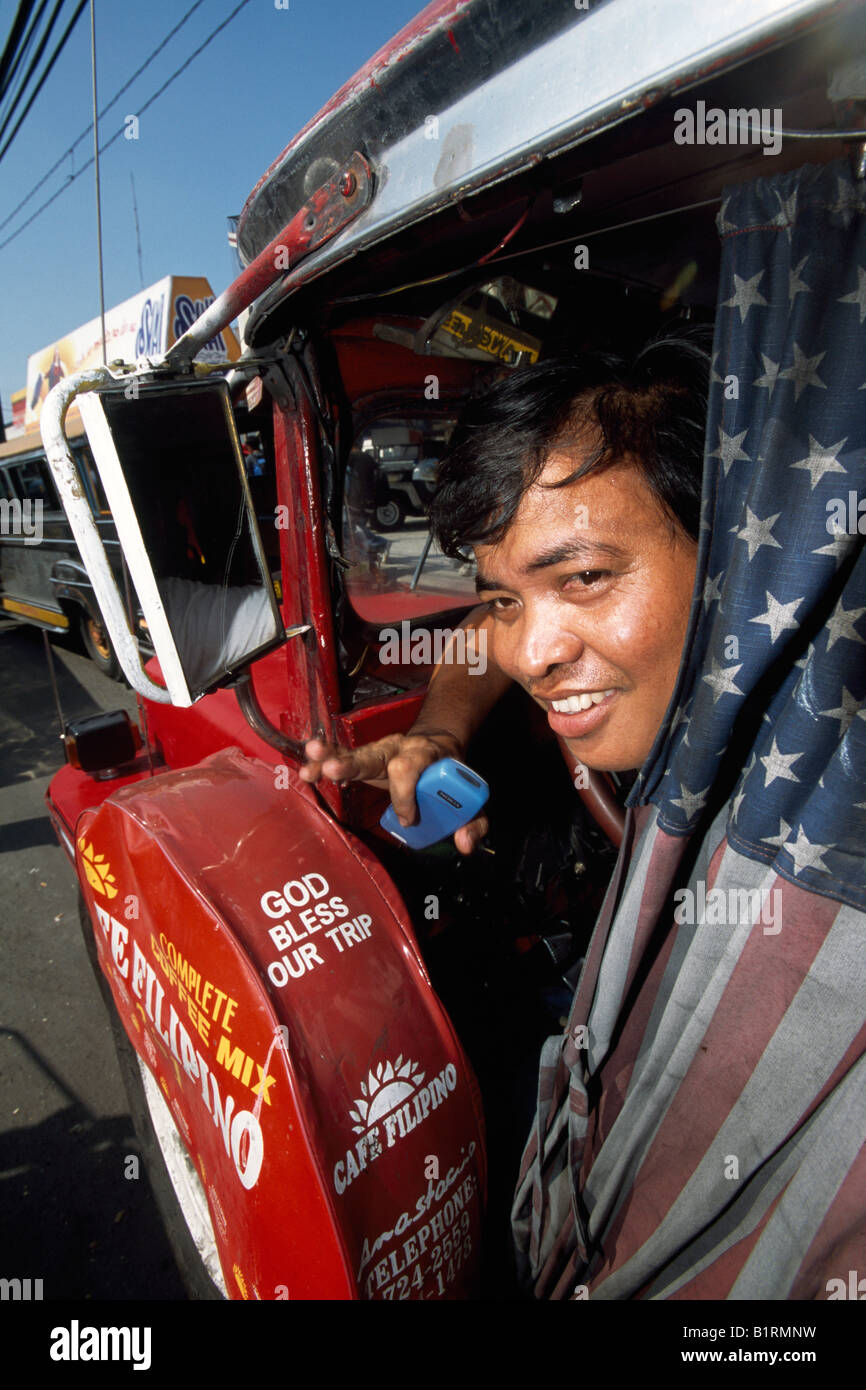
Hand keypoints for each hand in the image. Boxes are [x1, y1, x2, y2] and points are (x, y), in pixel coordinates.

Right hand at [300, 730, 488, 854]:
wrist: (440, 744)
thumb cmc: (450, 776)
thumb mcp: (471, 798)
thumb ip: (473, 821)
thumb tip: (464, 845)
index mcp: (426, 754)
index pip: (409, 768)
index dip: (406, 795)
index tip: (409, 819)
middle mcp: (399, 748)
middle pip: (373, 754)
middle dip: (351, 764)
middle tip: (332, 772)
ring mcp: (380, 751)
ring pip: (353, 754)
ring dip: (329, 760)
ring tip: (310, 768)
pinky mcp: (365, 757)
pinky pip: (342, 758)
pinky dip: (323, 764)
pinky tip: (306, 771)